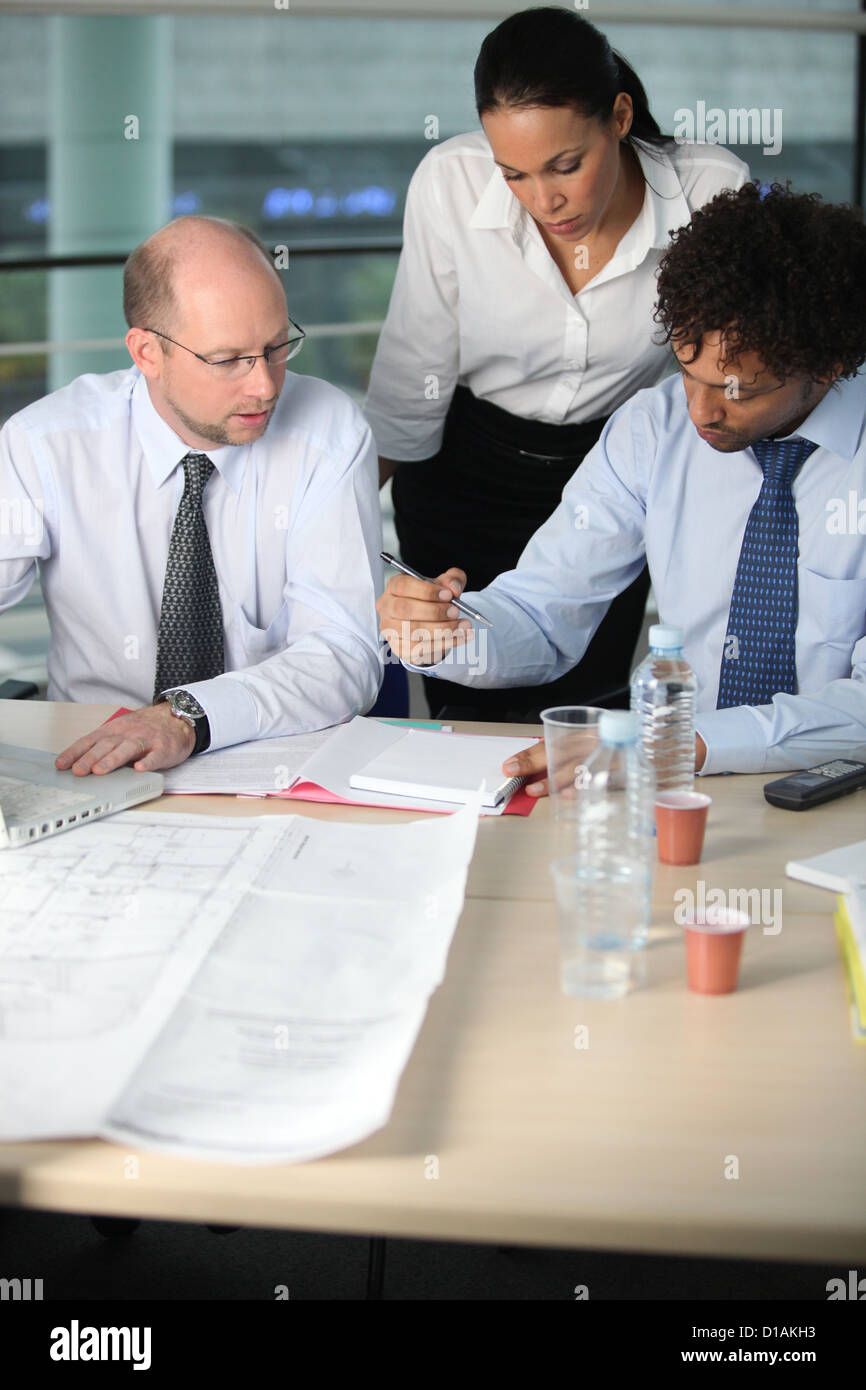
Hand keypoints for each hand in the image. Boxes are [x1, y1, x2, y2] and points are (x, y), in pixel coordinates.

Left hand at [55, 703, 194, 775]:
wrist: (176, 718)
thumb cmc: (145, 728)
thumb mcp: (121, 731)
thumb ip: (103, 744)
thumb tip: (78, 761)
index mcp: (114, 730)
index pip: (90, 740)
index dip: (75, 752)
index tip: (61, 764)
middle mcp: (128, 733)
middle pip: (106, 745)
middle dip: (90, 758)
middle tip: (77, 770)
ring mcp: (147, 740)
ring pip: (128, 749)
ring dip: (112, 760)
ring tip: (100, 771)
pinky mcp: (164, 748)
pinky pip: (156, 756)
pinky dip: (148, 762)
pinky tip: (140, 769)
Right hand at [376, 566, 472, 665]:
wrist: (430, 625)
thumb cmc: (433, 601)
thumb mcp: (445, 586)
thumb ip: (452, 580)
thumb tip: (453, 588)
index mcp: (394, 587)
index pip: (403, 586)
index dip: (426, 591)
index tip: (448, 595)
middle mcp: (387, 607)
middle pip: (404, 609)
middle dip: (434, 611)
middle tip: (455, 612)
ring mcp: (390, 630)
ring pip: (413, 631)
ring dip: (442, 629)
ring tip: (464, 625)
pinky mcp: (400, 648)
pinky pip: (420, 648)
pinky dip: (444, 643)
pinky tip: (460, 637)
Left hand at [503, 734, 707, 800]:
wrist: (675, 745)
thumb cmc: (632, 744)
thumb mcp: (601, 743)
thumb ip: (574, 755)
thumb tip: (537, 771)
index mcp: (591, 729)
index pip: (554, 741)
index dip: (529, 753)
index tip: (508, 765)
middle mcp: (602, 738)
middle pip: (562, 750)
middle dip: (534, 763)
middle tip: (513, 775)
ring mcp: (616, 754)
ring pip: (581, 765)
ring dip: (555, 779)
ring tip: (536, 790)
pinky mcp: (631, 770)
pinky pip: (605, 780)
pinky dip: (586, 787)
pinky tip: (570, 795)